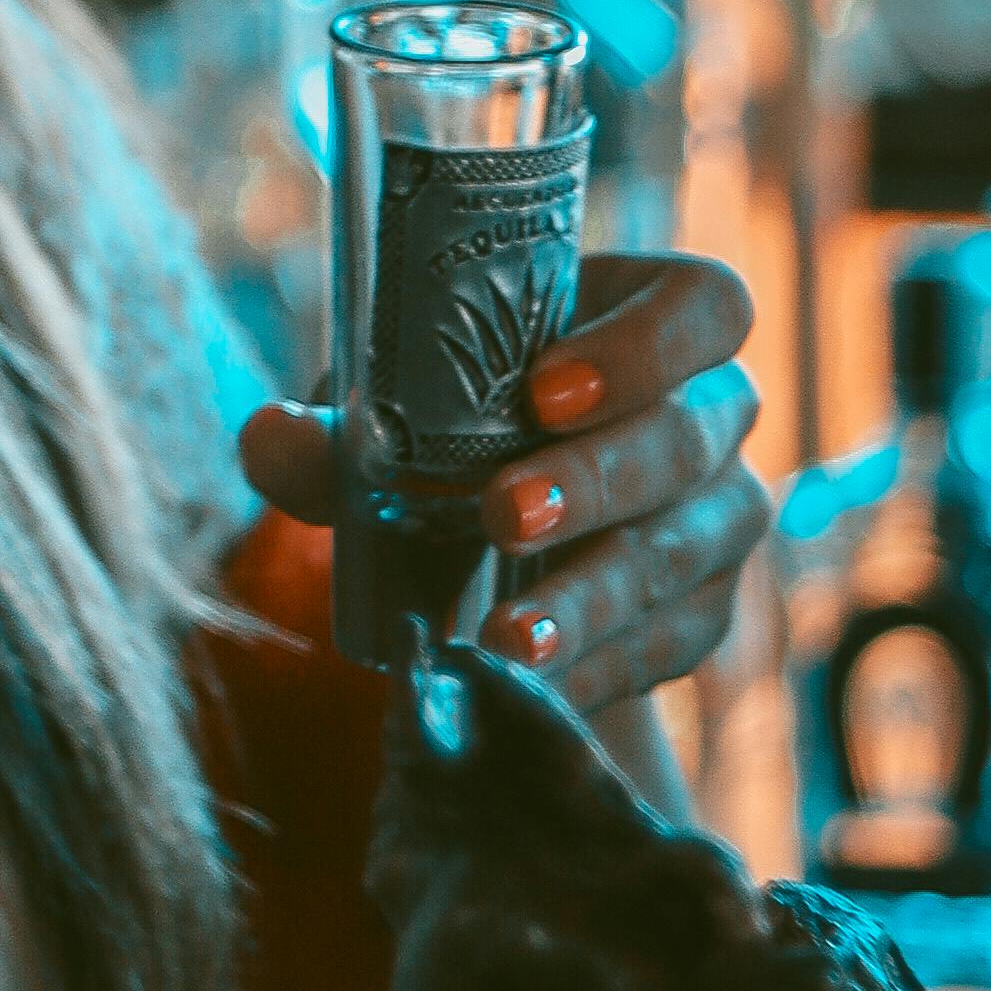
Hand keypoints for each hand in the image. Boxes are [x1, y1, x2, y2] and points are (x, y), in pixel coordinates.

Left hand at [241, 250, 766, 715]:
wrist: (489, 532)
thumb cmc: (460, 423)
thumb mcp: (400, 404)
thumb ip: (338, 423)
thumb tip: (272, 440)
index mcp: (656, 320)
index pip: (706, 308)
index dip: (645, 346)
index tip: (545, 391)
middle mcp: (711, 415)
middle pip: (692, 438)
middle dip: (596, 480)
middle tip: (501, 516)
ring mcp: (719, 518)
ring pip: (686, 552)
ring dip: (594, 597)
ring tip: (509, 639)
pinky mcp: (703, 611)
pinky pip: (671, 641)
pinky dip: (595, 664)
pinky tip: (530, 682)